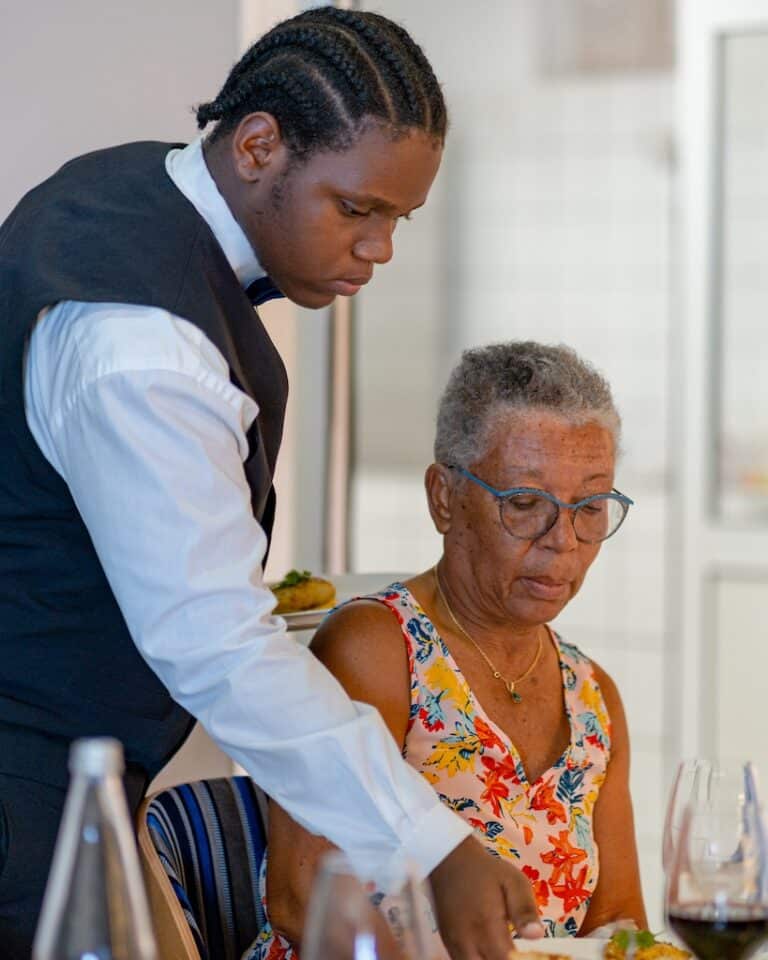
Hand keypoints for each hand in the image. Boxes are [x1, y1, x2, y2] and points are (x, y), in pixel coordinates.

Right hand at [430, 836, 543, 959]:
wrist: (449, 860)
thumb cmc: (485, 870)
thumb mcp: (512, 881)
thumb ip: (524, 909)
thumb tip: (537, 936)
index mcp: (486, 926)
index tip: (532, 954)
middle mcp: (467, 942)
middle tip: (519, 951)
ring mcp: (454, 946)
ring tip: (505, 950)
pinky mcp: (448, 945)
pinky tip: (490, 951)